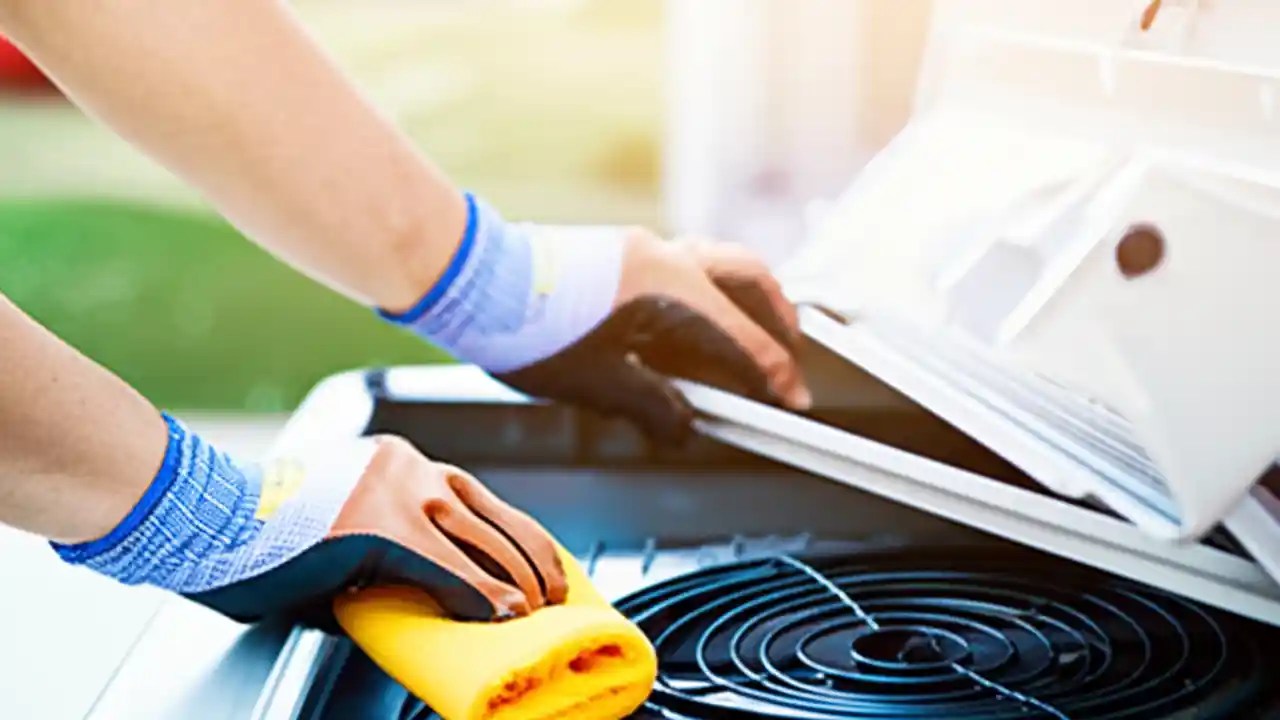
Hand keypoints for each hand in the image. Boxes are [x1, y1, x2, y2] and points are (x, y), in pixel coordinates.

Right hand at [55, 415, 565, 625]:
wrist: (205, 520)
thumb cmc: (264, 531)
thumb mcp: (345, 523)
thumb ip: (392, 544)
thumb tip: (433, 589)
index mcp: (400, 462)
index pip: (480, 499)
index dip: (520, 536)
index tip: (542, 565)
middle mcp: (407, 467)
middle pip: (495, 515)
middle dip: (534, 560)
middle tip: (554, 593)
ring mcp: (393, 494)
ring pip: (481, 540)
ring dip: (518, 581)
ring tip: (536, 610)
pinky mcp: (376, 528)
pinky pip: (444, 566)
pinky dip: (478, 593)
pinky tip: (500, 614)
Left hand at [495, 229, 810, 443]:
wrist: (469, 280)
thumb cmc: (526, 326)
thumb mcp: (597, 384)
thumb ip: (652, 408)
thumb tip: (682, 428)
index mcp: (669, 289)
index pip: (740, 337)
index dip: (772, 374)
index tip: (791, 401)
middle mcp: (663, 259)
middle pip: (748, 280)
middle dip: (776, 322)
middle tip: (785, 363)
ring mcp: (641, 250)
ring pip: (718, 266)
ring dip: (742, 305)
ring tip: (743, 348)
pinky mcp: (619, 254)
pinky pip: (683, 270)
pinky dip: (704, 301)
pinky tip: (688, 337)